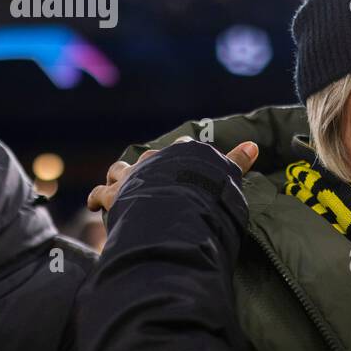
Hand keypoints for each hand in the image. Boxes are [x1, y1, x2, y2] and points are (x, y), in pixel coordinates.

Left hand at [87, 137, 258, 213]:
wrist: (177, 206)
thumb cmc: (206, 192)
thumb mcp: (227, 176)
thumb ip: (237, 161)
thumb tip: (253, 144)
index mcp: (181, 154)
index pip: (183, 148)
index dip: (184, 155)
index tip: (187, 163)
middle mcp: (154, 159)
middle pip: (149, 157)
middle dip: (150, 166)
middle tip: (153, 179)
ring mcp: (132, 176)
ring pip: (119, 170)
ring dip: (118, 177)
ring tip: (117, 186)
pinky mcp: (114, 194)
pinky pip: (99, 193)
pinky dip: (97, 199)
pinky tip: (96, 206)